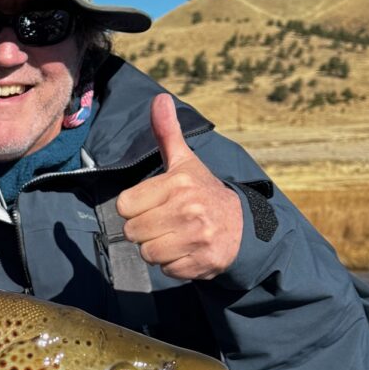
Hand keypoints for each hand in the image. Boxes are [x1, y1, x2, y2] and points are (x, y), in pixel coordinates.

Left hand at [114, 94, 243, 280]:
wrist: (243, 226)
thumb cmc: (204, 192)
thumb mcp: (185, 161)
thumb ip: (167, 133)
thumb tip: (159, 99)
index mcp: (179, 184)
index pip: (125, 205)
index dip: (135, 208)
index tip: (153, 204)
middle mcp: (189, 210)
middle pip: (133, 232)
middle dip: (145, 230)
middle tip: (164, 222)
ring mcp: (197, 238)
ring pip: (148, 254)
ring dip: (157, 249)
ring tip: (175, 236)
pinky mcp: (203, 263)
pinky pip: (167, 270)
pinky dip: (173, 265)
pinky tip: (187, 250)